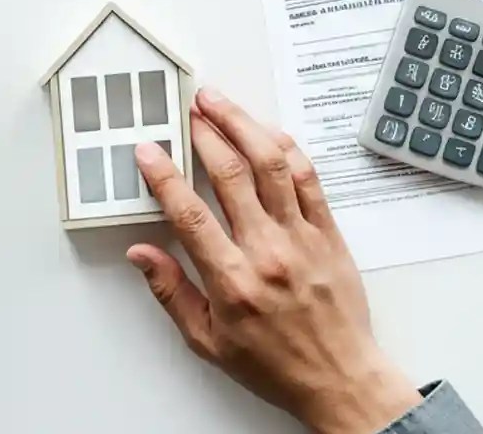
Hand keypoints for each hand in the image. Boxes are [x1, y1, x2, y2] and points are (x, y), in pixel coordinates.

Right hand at [128, 88, 422, 433]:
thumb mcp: (207, 341)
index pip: (190, 214)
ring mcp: (302, 238)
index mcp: (233, 281)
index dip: (164, 177)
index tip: (148, 151)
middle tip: (186, 110)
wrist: (341, 378)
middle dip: (204, 134)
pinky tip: (267, 131)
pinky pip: (308, 179)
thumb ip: (171, 292)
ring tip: (220, 103)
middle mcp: (268, 252)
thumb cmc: (276, 364)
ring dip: (243, 126)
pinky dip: (286, 148)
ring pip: (271, 165)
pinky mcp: (329, 232)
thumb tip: (141, 253)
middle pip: (231, 175)